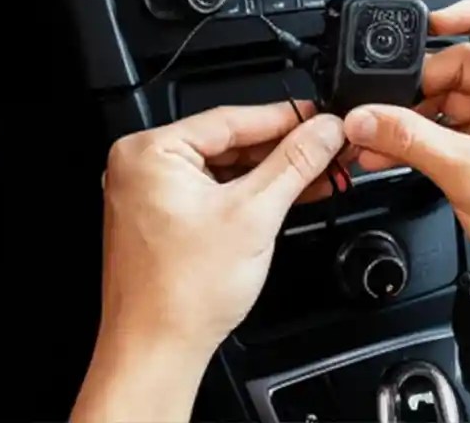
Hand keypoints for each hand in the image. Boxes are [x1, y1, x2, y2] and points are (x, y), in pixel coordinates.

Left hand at [74, 102, 344, 422]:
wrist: (158, 352)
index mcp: (149, 153)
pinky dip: (251, 195)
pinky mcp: (163, 221)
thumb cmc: (180, 293)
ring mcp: (150, 196)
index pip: (230, 119)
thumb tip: (323, 131)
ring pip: (224, 170)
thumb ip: (294, 164)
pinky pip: (214, 193)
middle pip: (229, 143)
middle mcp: (141, 169)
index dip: (285, 118)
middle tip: (328, 147)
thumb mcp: (254, 215)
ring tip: (318, 173)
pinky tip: (288, 195)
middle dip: (283, 150)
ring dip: (272, 174)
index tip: (321, 117)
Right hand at [343, 0, 469, 302]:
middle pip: (466, 65)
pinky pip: (453, 133)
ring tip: (379, 134)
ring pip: (453, 102)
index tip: (435, 25)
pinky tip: (393, 152)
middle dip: (422, 83)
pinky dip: (424, 139)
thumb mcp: (466, 171)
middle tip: (386, 104)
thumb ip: (410, 139)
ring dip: (415, 116)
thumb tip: (368, 117)